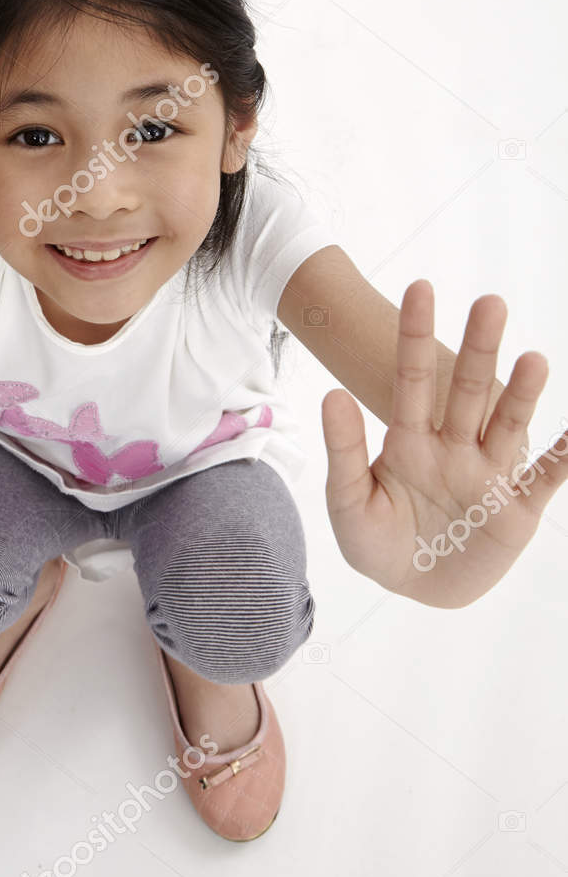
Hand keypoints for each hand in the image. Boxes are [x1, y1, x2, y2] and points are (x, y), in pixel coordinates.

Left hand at [319, 282, 566, 605]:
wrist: (412, 589)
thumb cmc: (375, 542)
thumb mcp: (348, 501)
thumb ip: (345, 450)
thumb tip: (331, 395)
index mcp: (410, 440)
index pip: (411, 378)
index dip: (414, 335)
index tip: (420, 287)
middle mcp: (454, 447)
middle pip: (468, 390)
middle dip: (478, 348)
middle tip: (490, 303)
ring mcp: (488, 474)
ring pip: (508, 424)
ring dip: (521, 393)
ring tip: (534, 359)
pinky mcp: (517, 509)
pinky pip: (546, 476)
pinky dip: (565, 455)